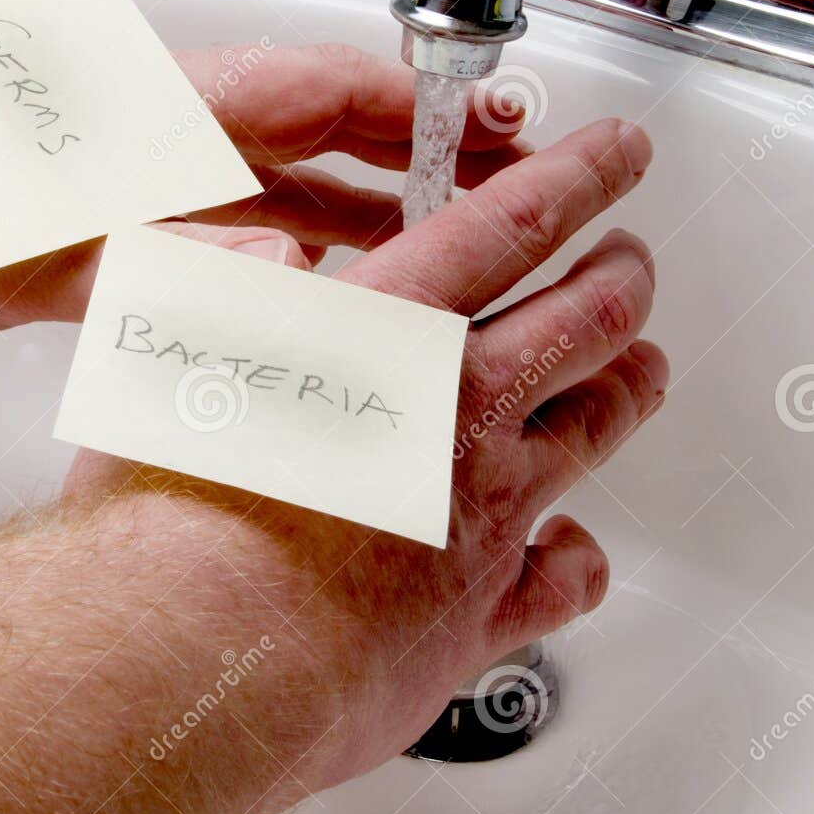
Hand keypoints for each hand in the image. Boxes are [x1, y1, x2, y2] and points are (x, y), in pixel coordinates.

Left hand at [0, 42, 528, 329]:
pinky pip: (234, 221)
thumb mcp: (36, 244)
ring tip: (449, 239)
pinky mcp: (111, 211)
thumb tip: (285, 277)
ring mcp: (142, 168)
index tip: (503, 131)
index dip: (422, 111)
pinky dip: (297, 246)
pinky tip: (328, 280)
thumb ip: (163, 261)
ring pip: (285, 180)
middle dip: (419, 155)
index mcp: (161, 111)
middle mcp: (166, 128)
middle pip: (324, 129)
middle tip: (508, 184)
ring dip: (368, 205)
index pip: (323, 93)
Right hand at [63, 115, 663, 787]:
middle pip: (586, 320)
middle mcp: (457, 412)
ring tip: (642, 366)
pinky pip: (566, 577)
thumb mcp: (173, 350)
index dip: (579, 177)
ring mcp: (484, 512)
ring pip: (596, 427)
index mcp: (389, 334)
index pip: (510, 227)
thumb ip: (234, 290)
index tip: (617, 153)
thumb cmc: (170, 515)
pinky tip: (574, 551)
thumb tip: (269, 262)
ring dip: (628, 385)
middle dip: (622, 276)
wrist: (191, 660)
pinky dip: (579, 556)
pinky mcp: (483, 609)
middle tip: (630, 258)